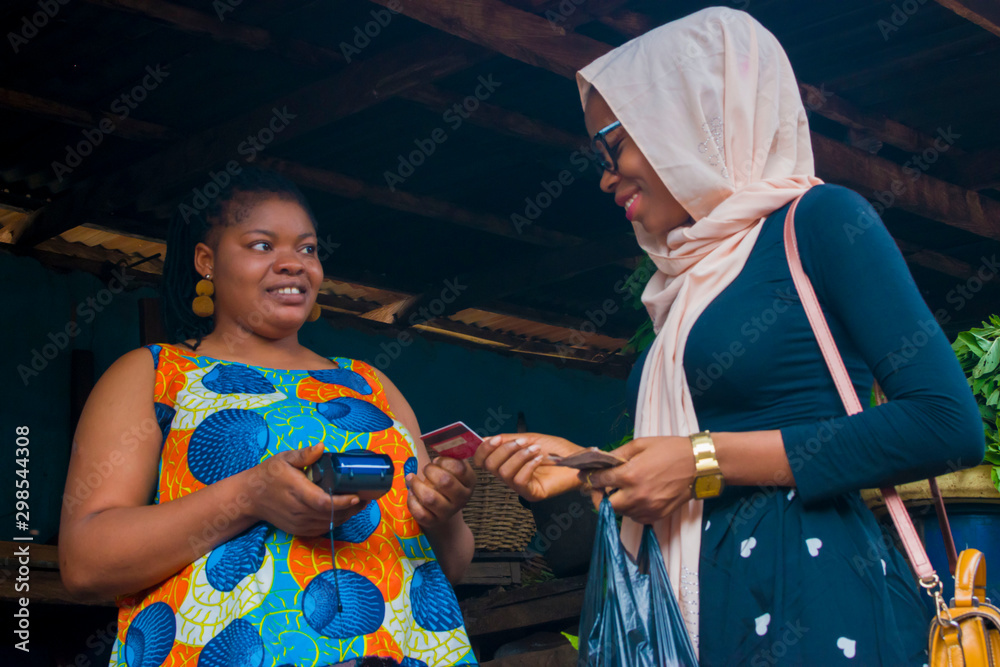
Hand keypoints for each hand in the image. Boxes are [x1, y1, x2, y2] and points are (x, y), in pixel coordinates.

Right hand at [243, 444, 363, 536]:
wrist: (250, 498)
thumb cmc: (268, 475)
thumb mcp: (284, 459)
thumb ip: (304, 454)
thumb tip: (322, 446)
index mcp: (297, 491)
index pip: (324, 502)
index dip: (343, 502)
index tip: (358, 495)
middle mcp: (299, 511)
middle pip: (332, 515)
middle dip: (353, 507)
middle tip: (368, 496)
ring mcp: (299, 523)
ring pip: (329, 523)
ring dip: (347, 515)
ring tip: (360, 503)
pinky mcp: (299, 530)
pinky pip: (322, 529)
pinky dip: (336, 521)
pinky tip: (345, 511)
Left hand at [406, 457, 475, 529]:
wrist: (443, 511)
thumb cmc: (446, 482)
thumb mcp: (452, 469)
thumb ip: (448, 458)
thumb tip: (437, 449)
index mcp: (469, 481)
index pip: (459, 469)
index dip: (444, 461)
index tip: (436, 460)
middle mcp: (462, 498)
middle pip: (445, 482)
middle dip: (430, 471)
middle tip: (426, 469)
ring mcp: (448, 512)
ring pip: (429, 498)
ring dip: (416, 485)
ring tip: (411, 478)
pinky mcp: (434, 521)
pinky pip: (420, 512)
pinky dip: (411, 501)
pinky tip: (411, 493)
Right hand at [474, 433, 584, 501]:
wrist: (579, 459)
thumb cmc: (557, 449)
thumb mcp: (529, 439)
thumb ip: (506, 440)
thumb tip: (482, 439)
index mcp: (507, 462)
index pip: (482, 460)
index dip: (484, 449)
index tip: (496, 438)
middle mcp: (510, 476)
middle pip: (490, 466)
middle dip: (504, 450)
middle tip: (523, 442)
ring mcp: (520, 487)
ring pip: (504, 473)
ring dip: (519, 456)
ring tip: (536, 449)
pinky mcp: (532, 494)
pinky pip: (519, 481)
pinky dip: (528, 465)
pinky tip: (540, 458)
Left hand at [587, 437, 695, 524]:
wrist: (698, 465)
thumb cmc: (670, 450)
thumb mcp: (641, 444)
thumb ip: (619, 453)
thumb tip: (602, 460)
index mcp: (630, 475)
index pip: (599, 481)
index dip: (590, 478)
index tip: (587, 476)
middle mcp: (636, 495)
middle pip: (606, 505)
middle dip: (601, 496)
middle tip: (602, 488)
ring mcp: (647, 508)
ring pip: (621, 512)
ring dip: (617, 503)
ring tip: (622, 491)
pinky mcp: (656, 516)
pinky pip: (636, 517)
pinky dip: (632, 509)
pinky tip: (637, 497)